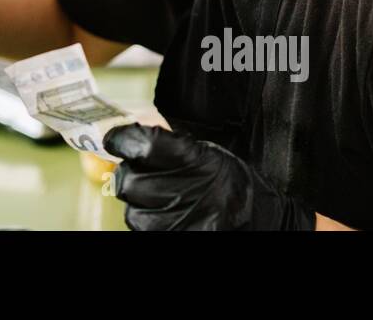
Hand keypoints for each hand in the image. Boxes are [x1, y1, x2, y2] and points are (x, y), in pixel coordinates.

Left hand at [104, 123, 314, 230]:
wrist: (257, 218)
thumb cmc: (230, 180)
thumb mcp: (204, 151)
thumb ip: (166, 143)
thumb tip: (127, 133)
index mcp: (193, 159)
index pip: (141, 144)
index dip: (121, 139)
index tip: (115, 138)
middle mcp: (186, 191)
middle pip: (128, 181)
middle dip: (129, 174)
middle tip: (140, 171)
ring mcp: (180, 221)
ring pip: (132, 212)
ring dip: (138, 203)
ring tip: (158, 196)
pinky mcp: (177, 238)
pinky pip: (144, 230)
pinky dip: (148, 221)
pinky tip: (163, 213)